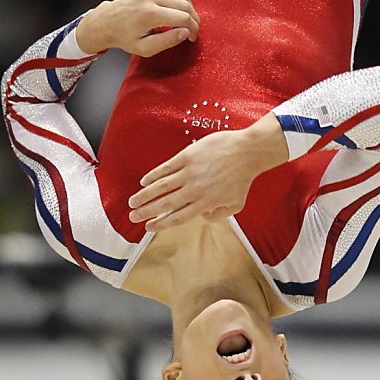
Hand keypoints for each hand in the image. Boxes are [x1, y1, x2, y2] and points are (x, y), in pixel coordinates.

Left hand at [75, 0, 199, 56]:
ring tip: (187, 22)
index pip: (184, 18)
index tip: (192, 37)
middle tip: (192, 31)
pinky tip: (177, 13)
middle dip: (194, 19)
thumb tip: (185, 33)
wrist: (106, 22)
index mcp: (150, 14)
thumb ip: (167, 41)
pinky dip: (180, 2)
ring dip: (189, 10)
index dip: (193, 29)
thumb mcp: (145, 48)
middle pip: (186, 5)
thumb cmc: (123, 36)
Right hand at [128, 114, 288, 231]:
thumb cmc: (243, 178)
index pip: (178, 217)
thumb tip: (204, 217)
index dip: (161, 223)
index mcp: (205, 203)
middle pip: (165, 204)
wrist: (247, 152)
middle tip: (133, 217)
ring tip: (132, 202)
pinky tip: (143, 181)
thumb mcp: (236, 205)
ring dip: (145, 195)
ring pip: (161, 187)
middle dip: (146, 212)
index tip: (149, 227)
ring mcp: (190, 172)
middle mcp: (194, 190)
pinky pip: (166, 168)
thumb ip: (219, 215)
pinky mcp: (188, 156)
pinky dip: (153, 175)